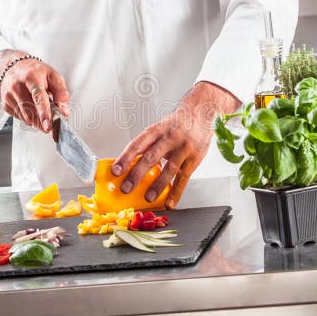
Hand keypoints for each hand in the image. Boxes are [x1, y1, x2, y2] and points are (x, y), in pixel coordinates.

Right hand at [0, 49, 69, 132]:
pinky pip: (19, 118)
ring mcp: (9, 95)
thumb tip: (64, 111)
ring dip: (36, 120)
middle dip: (42, 121)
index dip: (44, 113)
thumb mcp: (53, 76)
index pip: (38, 97)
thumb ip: (61, 93)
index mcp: (31, 77)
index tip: (48, 125)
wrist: (14, 67)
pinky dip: (28, 117)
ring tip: (41, 112)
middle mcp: (17, 86)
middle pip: (31, 111)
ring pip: (25, 117)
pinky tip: (30, 108)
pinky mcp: (5, 103)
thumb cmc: (35, 72)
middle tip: (50, 123)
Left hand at [112, 82, 239, 208]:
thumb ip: (148, 144)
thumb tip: (129, 164)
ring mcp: (183, 148)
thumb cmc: (176, 124)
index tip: (115, 171)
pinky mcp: (195, 158)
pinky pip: (184, 178)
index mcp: (156, 130)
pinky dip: (176, 192)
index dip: (125, 158)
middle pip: (151, 157)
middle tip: (126, 188)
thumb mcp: (160, 128)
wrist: (201, 113)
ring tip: (147, 198)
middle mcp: (169, 137)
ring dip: (157, 186)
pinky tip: (169, 202)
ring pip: (169, 169)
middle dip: (137, 174)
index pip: (137, 144)